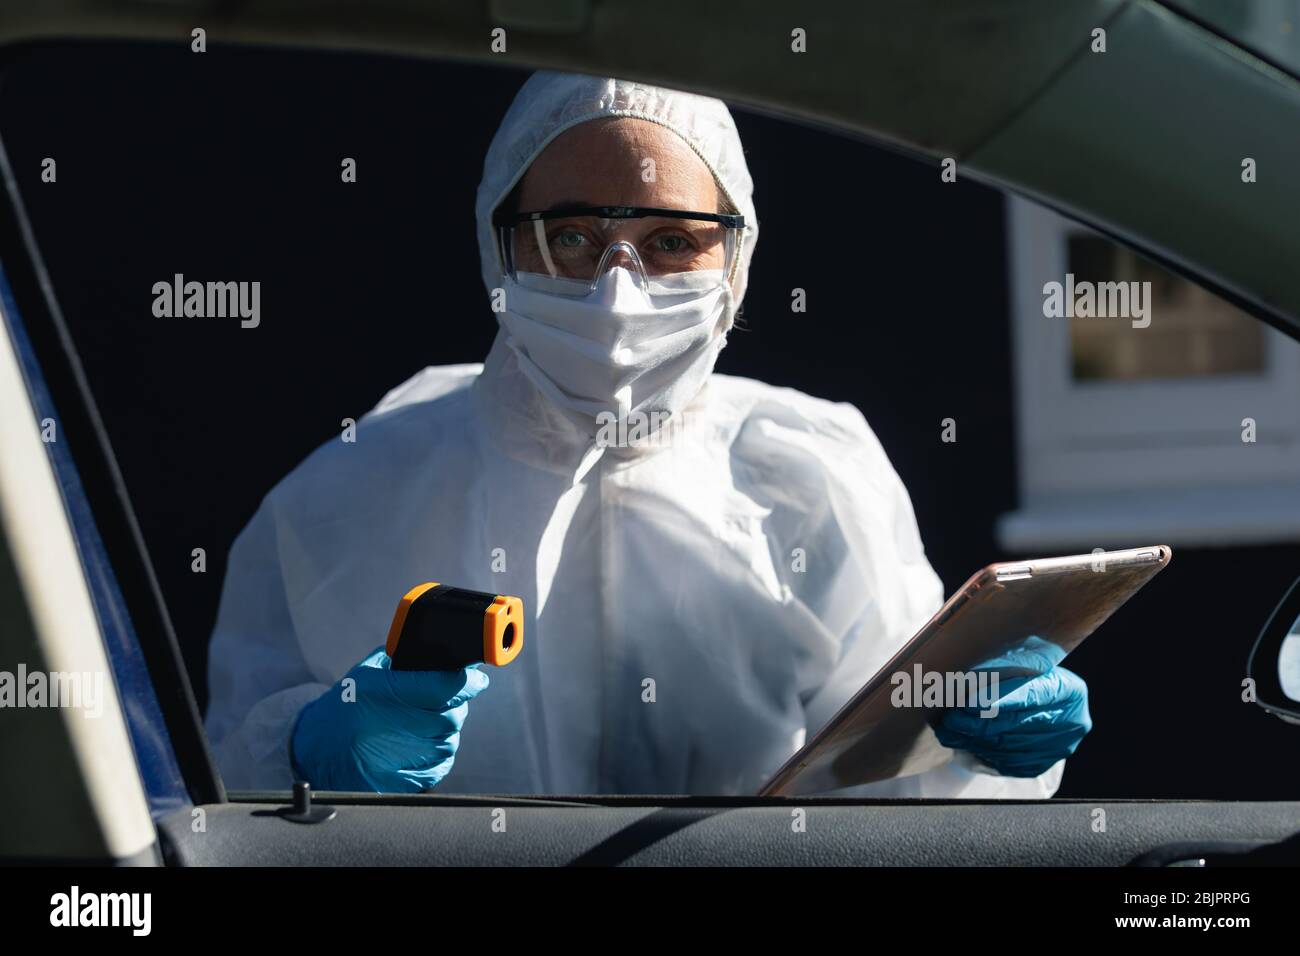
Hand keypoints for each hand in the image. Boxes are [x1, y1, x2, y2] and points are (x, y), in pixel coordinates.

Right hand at [290, 646, 488, 792]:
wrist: (312, 750)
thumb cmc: (344, 706)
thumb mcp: (367, 673)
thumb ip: (404, 661)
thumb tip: (446, 657)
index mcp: (381, 691)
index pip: (442, 686)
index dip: (468, 682)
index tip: (477, 679)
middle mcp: (387, 724)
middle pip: (450, 717)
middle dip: (456, 707)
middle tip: (449, 702)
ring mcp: (390, 756)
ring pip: (447, 743)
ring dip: (447, 732)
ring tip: (428, 724)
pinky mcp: (393, 782)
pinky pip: (437, 769)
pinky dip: (439, 757)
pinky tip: (423, 746)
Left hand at [934, 637, 1091, 777]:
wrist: (1045, 700)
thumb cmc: (1028, 673)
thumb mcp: (1025, 661)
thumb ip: (1008, 667)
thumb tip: (970, 676)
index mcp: (1069, 691)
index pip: (1033, 695)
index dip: (1001, 699)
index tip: (971, 702)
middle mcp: (1071, 723)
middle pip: (1017, 725)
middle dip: (977, 723)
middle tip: (950, 718)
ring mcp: (1058, 748)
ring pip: (1008, 747)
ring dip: (973, 740)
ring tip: (949, 731)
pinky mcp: (1042, 764)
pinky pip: (1007, 763)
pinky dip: (982, 754)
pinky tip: (963, 744)